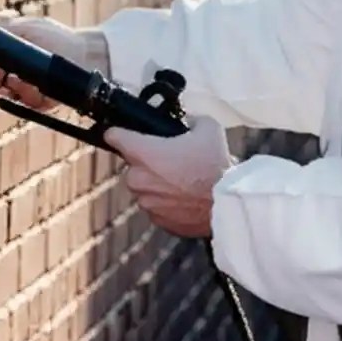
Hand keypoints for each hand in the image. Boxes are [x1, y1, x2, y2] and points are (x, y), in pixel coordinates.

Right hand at [0, 11, 108, 111]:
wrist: (87, 54)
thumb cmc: (59, 38)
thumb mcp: (30, 27)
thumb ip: (5, 26)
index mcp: (10, 61)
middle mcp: (17, 78)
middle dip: (3, 85)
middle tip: (12, 78)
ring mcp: (30, 92)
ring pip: (15, 99)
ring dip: (23, 91)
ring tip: (33, 83)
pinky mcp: (44, 104)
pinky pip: (33, 108)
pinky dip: (38, 100)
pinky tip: (45, 91)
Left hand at [104, 115, 234, 237]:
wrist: (228, 204)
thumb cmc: (216, 166)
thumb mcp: (208, 128)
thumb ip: (192, 120)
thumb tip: (188, 122)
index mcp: (142, 152)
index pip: (113, 136)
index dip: (119, 133)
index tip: (121, 134)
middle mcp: (137, 178)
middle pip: (132, 165)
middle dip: (148, 163)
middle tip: (172, 161)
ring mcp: (146, 202)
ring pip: (144, 188)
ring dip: (157, 184)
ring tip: (184, 181)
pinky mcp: (158, 219)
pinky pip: (156, 207)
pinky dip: (167, 203)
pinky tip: (186, 198)